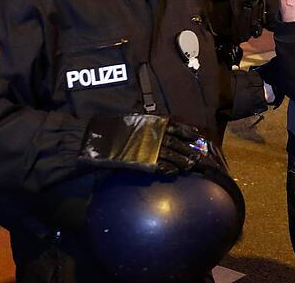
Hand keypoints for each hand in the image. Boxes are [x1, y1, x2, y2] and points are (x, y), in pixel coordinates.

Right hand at [79, 114, 209, 174]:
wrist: (94, 139)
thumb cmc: (111, 129)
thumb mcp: (132, 121)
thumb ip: (146, 125)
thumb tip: (160, 127)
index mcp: (151, 122)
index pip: (175, 126)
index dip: (187, 131)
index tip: (198, 135)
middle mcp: (153, 133)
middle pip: (177, 142)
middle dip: (189, 149)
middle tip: (199, 157)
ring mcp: (148, 146)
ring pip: (172, 154)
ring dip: (183, 160)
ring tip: (191, 165)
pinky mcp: (141, 160)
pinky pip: (159, 165)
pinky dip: (167, 169)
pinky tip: (174, 173)